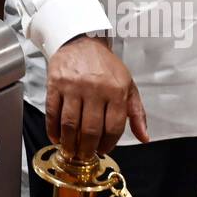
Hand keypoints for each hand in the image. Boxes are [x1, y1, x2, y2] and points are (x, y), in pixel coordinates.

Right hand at [46, 35, 149, 157]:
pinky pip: (53, 112)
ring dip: (69, 143)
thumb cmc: (105, 65)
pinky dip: (53, 129)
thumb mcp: (128, 85)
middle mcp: (95, 88)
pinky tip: (56, 137)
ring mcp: (73, 86)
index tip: (103, 150)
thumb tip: (144, 137)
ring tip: (70, 151)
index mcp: (116, 91)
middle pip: (90, 129)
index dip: (108, 144)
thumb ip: (137, 113)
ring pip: (70, 124)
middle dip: (87, 149)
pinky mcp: (55, 84)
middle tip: (84, 155)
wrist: (81, 41)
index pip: (113, 127)